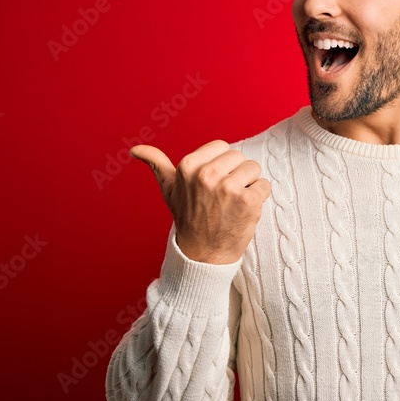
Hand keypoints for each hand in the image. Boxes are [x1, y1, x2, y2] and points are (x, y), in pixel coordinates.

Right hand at [130, 141, 270, 263]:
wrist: (202, 254)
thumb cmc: (188, 218)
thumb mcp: (169, 189)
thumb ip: (156, 164)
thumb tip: (135, 149)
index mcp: (188, 166)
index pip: (222, 146)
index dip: (221, 165)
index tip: (212, 184)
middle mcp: (207, 174)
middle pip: (239, 156)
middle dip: (236, 174)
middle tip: (222, 197)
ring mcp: (228, 188)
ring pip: (254, 169)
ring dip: (249, 185)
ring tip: (232, 203)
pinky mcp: (248, 201)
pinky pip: (264, 185)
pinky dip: (259, 198)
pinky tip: (243, 211)